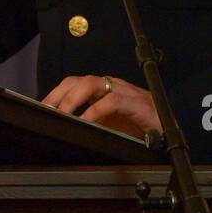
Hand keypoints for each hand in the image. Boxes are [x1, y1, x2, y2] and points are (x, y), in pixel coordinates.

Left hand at [42, 75, 159, 138]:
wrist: (170, 132)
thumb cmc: (140, 127)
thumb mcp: (108, 126)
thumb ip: (89, 124)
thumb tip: (64, 130)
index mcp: (103, 91)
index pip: (74, 84)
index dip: (56, 93)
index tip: (41, 107)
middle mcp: (112, 87)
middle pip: (80, 80)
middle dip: (60, 93)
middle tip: (48, 110)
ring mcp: (124, 92)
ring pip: (94, 84)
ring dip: (74, 98)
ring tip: (64, 113)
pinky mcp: (137, 103)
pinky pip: (114, 101)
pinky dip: (97, 109)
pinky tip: (88, 120)